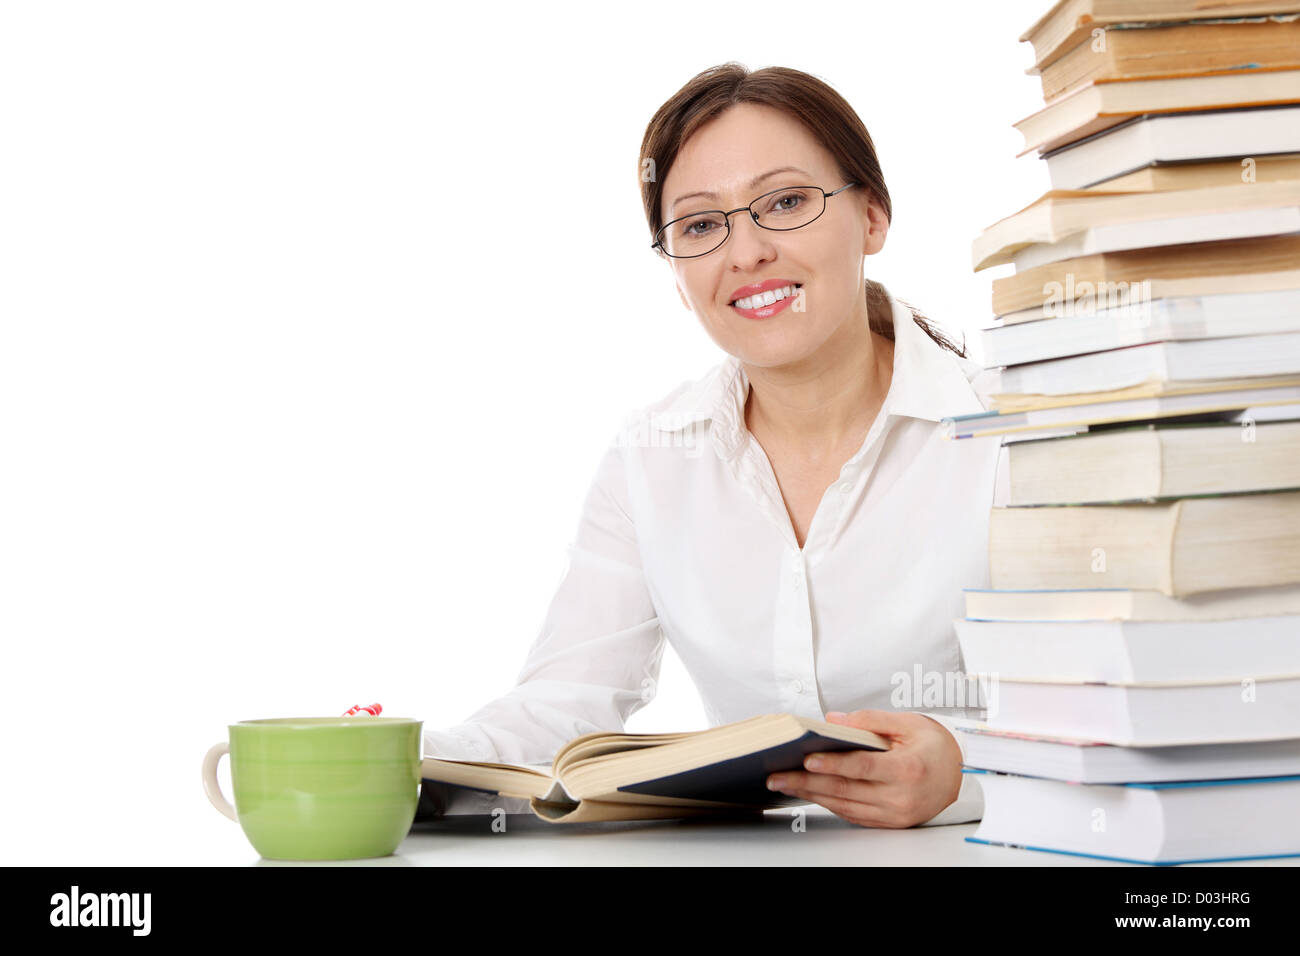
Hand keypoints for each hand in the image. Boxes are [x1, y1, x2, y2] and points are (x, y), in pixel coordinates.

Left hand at [765, 709, 962, 827]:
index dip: (833, 763)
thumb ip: (870, 719)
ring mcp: (895, 814)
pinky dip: (828, 803)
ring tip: (784, 784)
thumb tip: (833, 719)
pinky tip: (809, 793)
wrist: (958, 775)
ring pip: (845, 805)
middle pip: (846, 790)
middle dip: (807, 783)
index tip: (806, 759)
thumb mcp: (908, 723)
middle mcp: (901, 797)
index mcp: (908, 768)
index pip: (863, 768)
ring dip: (811, 796)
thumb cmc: (933, 746)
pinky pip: (853, 814)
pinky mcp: (889, 823)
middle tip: (777, 776)